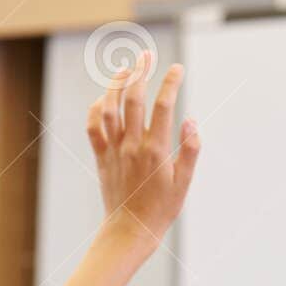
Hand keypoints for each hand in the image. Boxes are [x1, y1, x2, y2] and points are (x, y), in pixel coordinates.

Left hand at [86, 54, 200, 251]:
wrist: (130, 231)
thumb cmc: (161, 209)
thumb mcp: (184, 183)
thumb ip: (190, 150)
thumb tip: (190, 120)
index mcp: (156, 151)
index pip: (164, 106)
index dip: (171, 83)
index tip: (177, 69)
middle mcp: (132, 146)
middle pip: (133, 98)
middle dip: (141, 71)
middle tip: (147, 54)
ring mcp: (114, 150)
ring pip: (110, 108)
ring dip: (116, 84)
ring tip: (126, 68)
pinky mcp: (102, 157)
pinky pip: (94, 126)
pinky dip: (97, 109)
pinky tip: (105, 98)